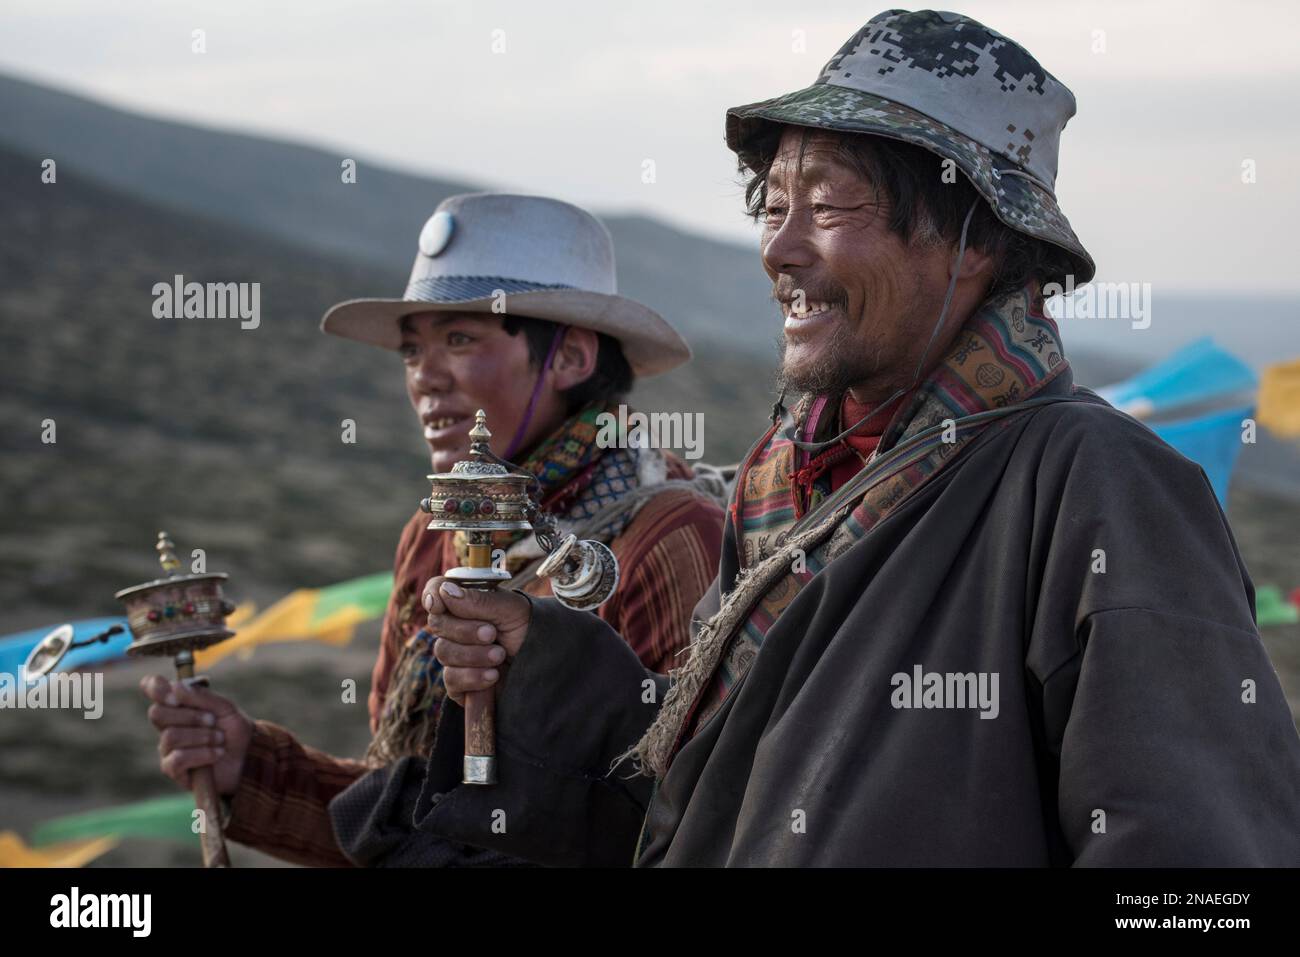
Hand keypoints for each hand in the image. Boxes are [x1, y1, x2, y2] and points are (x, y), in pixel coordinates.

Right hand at [140, 675, 253, 796]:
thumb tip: (175, 687)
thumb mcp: (225, 708)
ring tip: (220, 739)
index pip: (154, 689)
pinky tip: (217, 753)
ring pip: (170, 736)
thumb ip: (202, 697)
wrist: (248, 757)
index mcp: (178, 705)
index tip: (173, 695)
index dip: (155, 687)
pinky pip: (178, 758)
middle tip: (213, 721)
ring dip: (202, 736)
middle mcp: (168, 725)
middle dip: (190, 716)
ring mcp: (167, 748)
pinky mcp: (172, 769)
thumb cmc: (235, 730)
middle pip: (157, 713)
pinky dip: (202, 754)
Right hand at [423, 576, 531, 705]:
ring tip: (500, 655)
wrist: (546, 665)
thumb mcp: (511, 610)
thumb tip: (445, 592)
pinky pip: (451, 679)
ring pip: (444, 652)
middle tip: (492, 634)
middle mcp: (457, 627)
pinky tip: (493, 675)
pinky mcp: (460, 683)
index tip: (439, 604)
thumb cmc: (530, 630)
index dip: (432, 595)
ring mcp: (456, 655)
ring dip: (473, 655)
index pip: (437, 591)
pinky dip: (473, 677)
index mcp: (467, 603)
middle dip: (465, 630)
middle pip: (438, 624)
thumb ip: (479, 600)